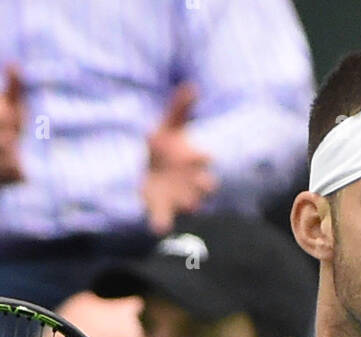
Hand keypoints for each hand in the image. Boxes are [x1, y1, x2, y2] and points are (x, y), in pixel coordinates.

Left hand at [141, 82, 218, 233]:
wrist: (153, 170)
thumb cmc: (166, 146)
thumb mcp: (170, 124)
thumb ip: (180, 107)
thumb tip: (191, 87)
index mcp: (196, 160)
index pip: (206, 159)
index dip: (202, 158)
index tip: (194, 154)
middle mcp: (193, 182)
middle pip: (207, 186)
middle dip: (203, 185)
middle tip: (199, 184)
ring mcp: (180, 199)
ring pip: (192, 205)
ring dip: (188, 205)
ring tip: (183, 204)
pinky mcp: (163, 210)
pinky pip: (165, 221)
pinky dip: (162, 224)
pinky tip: (158, 226)